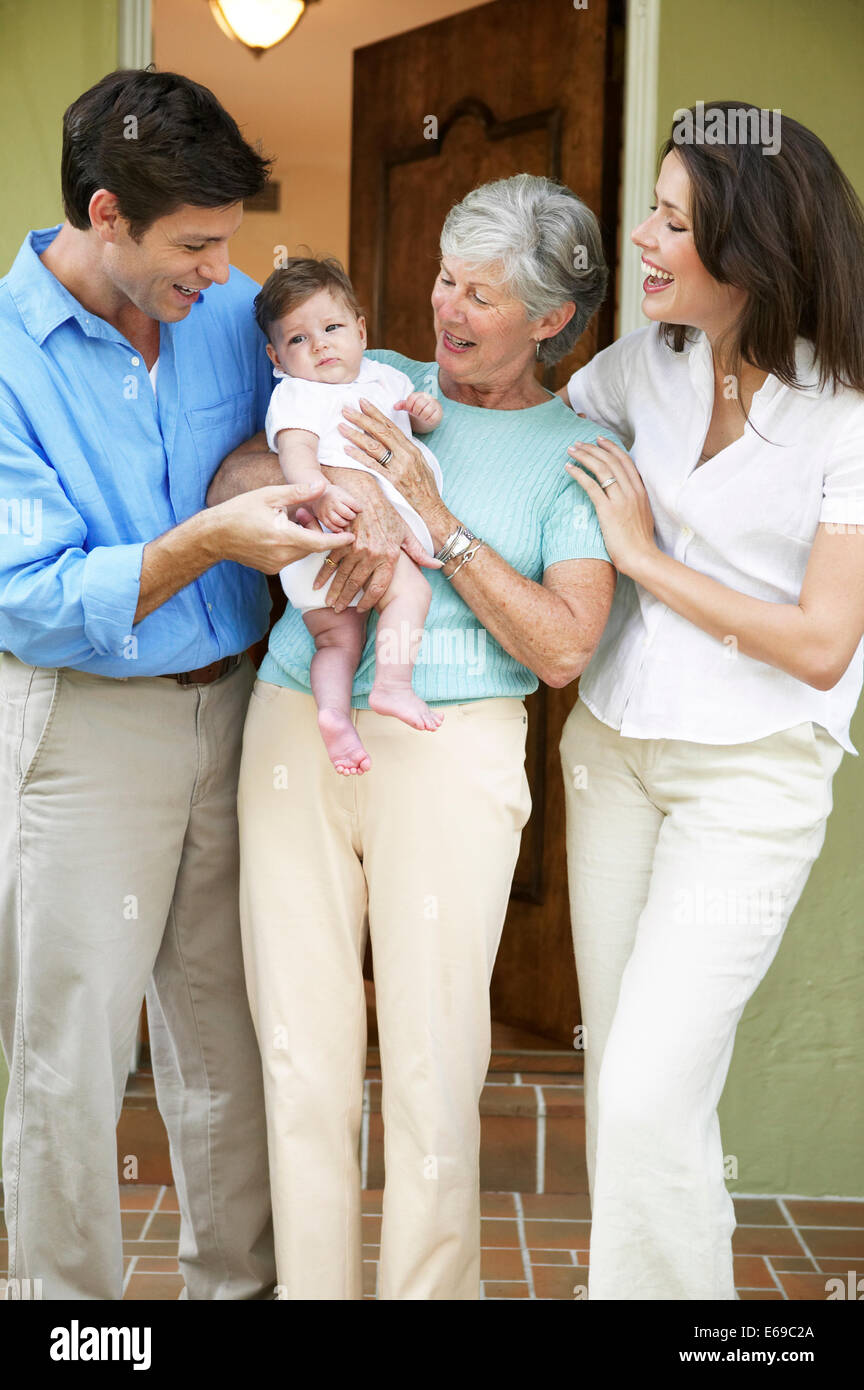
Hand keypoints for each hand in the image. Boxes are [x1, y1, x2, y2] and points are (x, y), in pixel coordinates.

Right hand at [208, 481, 353, 573]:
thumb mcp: (269, 495)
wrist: (214, 536)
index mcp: (284, 537)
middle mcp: (282, 555)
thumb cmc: (239, 511)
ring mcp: (276, 565)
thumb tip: (322, 485)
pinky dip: (293, 545)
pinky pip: (291, 557)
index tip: (352, 537)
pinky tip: (281, 530)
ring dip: (304, 537)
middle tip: (303, 512)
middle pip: (312, 546)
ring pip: (302, 552)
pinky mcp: (270, 569)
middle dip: (315, 530)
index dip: (338, 540)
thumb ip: (298, 492)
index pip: (320, 542)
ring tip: (290, 518)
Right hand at [312, 482, 440, 612]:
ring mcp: (355, 548)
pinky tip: (318, 585)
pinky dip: (323, 575)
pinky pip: (331, 562)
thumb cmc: (386, 514)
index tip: (362, 610)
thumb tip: (438, 566)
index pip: (378, 587)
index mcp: (389, 556)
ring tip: (329, 604)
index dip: (369, 602)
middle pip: (357, 585)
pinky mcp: (341, 541)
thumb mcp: (406, 533)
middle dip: (346, 600)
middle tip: (339, 610)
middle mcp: (372, 554)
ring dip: (334, 591)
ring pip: (342, 576)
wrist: (365, 494)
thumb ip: (419, 552)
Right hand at [313, 482, 361, 530]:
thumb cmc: (334, 495)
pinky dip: (338, 529)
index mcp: (339, 495)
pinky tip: (341, 527)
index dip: (358, 508)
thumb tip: (360, 511)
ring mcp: (326, 511)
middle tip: (352, 516)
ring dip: (345, 523)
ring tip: (346, 521)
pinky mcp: (322, 518)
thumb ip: (350, 501)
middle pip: (346, 513)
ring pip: (339, 521)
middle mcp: (332, 503)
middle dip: (352, 516)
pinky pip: (331, 527)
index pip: (353, 504)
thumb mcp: (342, 492)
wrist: (317, 496)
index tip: (359, 509)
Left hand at [338, 397, 442, 515]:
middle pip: (380, 431)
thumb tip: (395, 441)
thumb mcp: (421, 464)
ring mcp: (399, 467)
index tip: (362, 403)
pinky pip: (372, 465)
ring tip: (341, 426)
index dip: (375, 413)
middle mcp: (406, 454)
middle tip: (346, 409)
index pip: (391, 426)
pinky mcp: (392, 481)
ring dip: (355, 434)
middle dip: (362, 418)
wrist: (432, 508)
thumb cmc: (426, 488)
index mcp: (412, 449)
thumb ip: (407, 452)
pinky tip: (346, 449)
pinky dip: (358, 456)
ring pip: (374, 446)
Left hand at [395, 391, 442, 431]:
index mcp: (420, 394)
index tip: (409, 409)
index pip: (412, 397)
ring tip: (421, 416)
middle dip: (415, 411)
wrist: (431, 414)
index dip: (409, 405)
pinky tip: (427, 419)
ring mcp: (434, 405)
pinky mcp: (438, 413)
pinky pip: (432, 418)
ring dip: (421, 416)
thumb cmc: (419, 409)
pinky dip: (428, 420)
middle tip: (416, 413)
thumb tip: (395, 407)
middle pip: (419, 404)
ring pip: (426, 411)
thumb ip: (402, 405)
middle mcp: (428, 398)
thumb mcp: (410, 406)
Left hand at [565, 437, 658, 576]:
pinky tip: (568, 468)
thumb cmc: (639, 542)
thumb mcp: (641, 515)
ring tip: (571, 451)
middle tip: (578, 443)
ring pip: (601, 469)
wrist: (641, 557)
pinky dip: (579, 474)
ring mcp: (621, 500)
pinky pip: (591, 485)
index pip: (625, 461)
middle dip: (593, 448)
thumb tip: (622, 496)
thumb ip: (634, 501)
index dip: (611, 448)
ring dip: (584, 456)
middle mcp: (632, 491)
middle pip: (611, 461)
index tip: (599, 440)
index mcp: (640, 491)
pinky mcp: (608, 510)